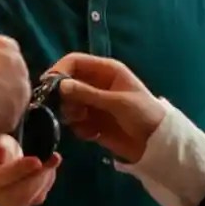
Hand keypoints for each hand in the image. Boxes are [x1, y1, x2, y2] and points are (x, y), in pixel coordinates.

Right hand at [0, 134, 60, 205]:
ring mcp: (4, 202)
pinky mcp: (19, 203)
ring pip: (28, 199)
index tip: (36, 161)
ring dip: (44, 179)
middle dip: (37, 176)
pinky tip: (50, 167)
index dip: (17, 171)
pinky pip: (36, 198)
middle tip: (53, 158)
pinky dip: (46, 183)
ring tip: (53, 158)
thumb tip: (2, 148)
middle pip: (15, 194)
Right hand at [48, 53, 166, 162]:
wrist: (157, 143)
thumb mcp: (117, 102)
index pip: (75, 62)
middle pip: (67, 84)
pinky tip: (93, 135)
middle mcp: (97, 84)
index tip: (48, 84)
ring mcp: (94, 104)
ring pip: (69, 104)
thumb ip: (88, 93)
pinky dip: (80, 129)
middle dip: (65, 98)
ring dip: (72, 115)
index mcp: (106, 71)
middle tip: (72, 111)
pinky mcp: (93, 122)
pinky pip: (76, 122)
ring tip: (85, 124)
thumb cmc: (143, 114)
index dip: (60, 70)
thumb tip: (61, 85)